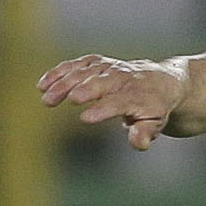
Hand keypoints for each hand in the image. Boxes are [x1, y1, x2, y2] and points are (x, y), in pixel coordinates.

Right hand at [37, 54, 188, 149]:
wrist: (162, 81)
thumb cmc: (155, 109)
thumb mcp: (156, 125)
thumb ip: (145, 134)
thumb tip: (137, 142)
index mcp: (139, 96)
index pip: (120, 102)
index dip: (103, 109)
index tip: (86, 118)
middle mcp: (124, 78)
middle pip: (101, 82)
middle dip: (84, 90)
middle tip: (67, 100)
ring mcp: (109, 68)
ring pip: (85, 71)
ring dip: (64, 82)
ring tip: (46, 98)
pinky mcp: (97, 63)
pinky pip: (76, 64)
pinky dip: (59, 72)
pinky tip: (43, 84)